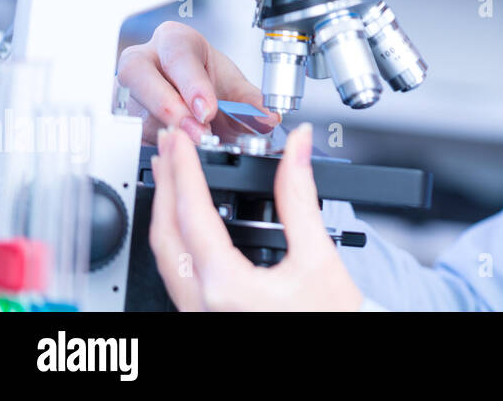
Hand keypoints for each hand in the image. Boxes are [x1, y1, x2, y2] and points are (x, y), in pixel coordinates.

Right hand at [118, 21, 281, 144]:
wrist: (187, 88)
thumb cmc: (204, 75)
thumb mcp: (230, 81)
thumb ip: (250, 99)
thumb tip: (268, 117)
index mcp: (173, 41)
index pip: (177, 56)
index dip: (192, 84)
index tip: (208, 109)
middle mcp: (143, 61)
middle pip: (140, 75)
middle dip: (170, 106)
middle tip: (198, 129)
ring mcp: (129, 90)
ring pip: (135, 107)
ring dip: (166, 129)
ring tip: (195, 142)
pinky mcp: (127, 118)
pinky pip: (135, 131)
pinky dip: (159, 143)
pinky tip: (179, 150)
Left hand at [148, 122, 364, 310]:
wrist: (338, 361)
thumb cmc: (329, 320)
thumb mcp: (319, 256)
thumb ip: (300, 197)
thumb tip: (297, 150)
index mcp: (225, 286)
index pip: (192, 214)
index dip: (185, 170)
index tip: (183, 141)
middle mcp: (201, 304)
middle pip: (164, 233)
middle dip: (166, 182)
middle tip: (170, 144)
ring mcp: (198, 313)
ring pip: (165, 254)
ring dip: (167, 208)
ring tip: (176, 173)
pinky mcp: (205, 315)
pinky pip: (177, 271)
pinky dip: (178, 234)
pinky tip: (189, 217)